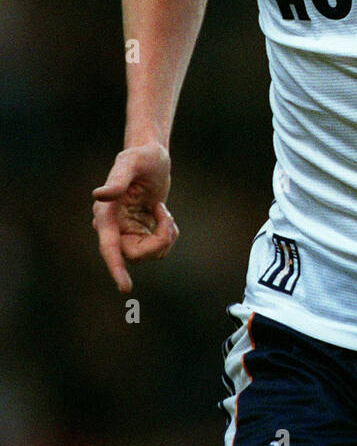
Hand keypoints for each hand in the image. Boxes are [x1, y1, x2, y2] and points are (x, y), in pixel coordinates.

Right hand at [91, 141, 177, 292]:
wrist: (153, 158)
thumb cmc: (142, 156)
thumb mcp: (132, 162)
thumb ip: (118, 179)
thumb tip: (99, 195)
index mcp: (106, 214)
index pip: (109, 247)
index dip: (116, 268)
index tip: (126, 288)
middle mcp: (113, 228)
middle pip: (137, 254)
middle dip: (158, 240)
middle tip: (165, 214)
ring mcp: (126, 233)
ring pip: (150, 253)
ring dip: (165, 234)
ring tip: (162, 209)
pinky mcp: (140, 234)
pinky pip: (159, 247)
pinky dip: (168, 234)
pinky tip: (163, 215)